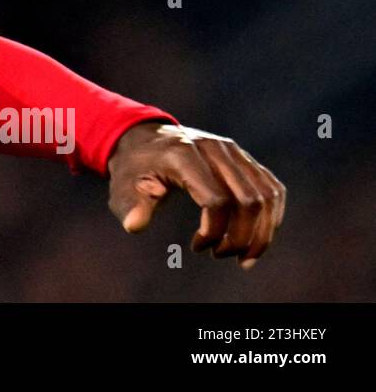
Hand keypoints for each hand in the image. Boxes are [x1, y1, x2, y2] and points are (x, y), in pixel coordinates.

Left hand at [106, 122, 285, 268]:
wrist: (142, 139)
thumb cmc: (134, 168)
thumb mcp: (124, 186)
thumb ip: (132, 206)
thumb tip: (135, 225)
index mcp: (183, 155)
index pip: (216, 200)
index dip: (214, 231)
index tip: (197, 247)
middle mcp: (213, 148)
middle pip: (249, 200)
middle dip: (242, 238)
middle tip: (221, 256)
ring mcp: (232, 150)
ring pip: (267, 195)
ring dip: (262, 233)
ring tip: (243, 256)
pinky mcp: (243, 156)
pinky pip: (271, 188)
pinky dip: (271, 216)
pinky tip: (256, 236)